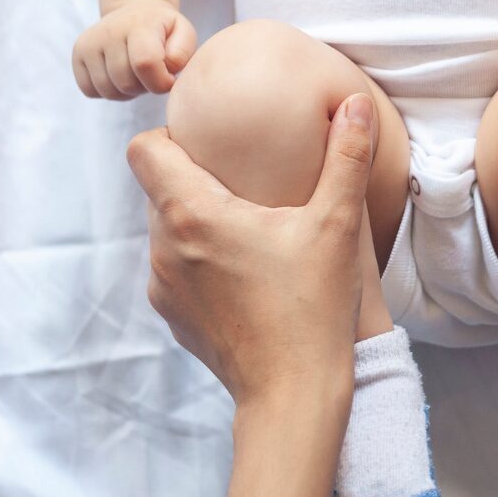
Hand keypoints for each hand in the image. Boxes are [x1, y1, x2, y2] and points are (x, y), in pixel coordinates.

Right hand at [73, 0, 198, 98]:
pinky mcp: (77, 55)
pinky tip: (119, 75)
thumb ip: (183, 52)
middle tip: (151, 74)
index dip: (160, 82)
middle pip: (126, 83)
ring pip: (108, 91)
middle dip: (144, 87)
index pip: (145, 63)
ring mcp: (88, 43)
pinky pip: (90, 90)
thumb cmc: (162, 29)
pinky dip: (107, 91)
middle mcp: (108, 32)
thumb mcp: (183, 32)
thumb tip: (167, 69)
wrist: (134, 12)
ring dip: (126, 92)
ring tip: (136, 74)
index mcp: (138, 25)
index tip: (169, 79)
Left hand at [126, 93, 378, 407]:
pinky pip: (174, 270)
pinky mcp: (172, 316)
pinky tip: (245, 274)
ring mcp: (162, 286)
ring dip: (197, 223)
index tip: (209, 142)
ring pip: (165, 231)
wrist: (293, 394)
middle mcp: (164, 247)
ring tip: (248, 230)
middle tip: (244, 184)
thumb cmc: (312, 307)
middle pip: (157, 189)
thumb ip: (345, 156)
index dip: (169, 137)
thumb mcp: (336, 225)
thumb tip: (354, 102)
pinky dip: (200, 262)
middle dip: (193, 180)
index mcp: (192, 213)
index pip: (143, 149)